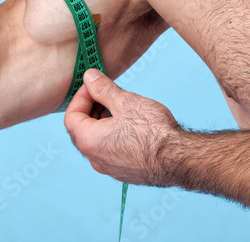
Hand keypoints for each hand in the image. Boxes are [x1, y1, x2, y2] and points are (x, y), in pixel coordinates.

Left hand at [64, 69, 179, 185]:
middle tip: (108, 93)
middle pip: (83, 129)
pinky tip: (133, 125)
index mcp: (89, 142)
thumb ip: (103, 89)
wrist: (178, 159)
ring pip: (98, 141)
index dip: (81, 96)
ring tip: (123, 107)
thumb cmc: (153, 131)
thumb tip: (89, 77)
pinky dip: (114, 135)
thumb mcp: (125, 101)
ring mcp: (110, 169)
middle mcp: (95, 159)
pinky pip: (112, 151)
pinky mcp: (125, 172)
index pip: (71, 117)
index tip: (94, 85)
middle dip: (92, 108)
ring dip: (104, 121)